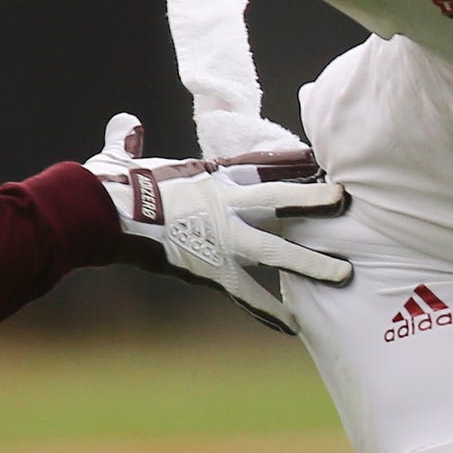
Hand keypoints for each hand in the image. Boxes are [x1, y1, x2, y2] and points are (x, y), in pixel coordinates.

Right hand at [87, 114, 350, 331]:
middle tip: (348, 203)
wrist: (104, 215)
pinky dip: (269, 311)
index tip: (317, 159)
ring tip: (346, 273)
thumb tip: (126, 125)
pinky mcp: (211, 271)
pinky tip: (294, 327)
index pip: (260, 166)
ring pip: (278, 252)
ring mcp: (223, 240)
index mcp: (210, 178)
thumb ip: (130, 142)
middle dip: (316, 202)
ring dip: (312, 262)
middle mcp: (225, 207)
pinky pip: (247, 295)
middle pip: (283, 203)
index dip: (289, 162)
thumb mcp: (122, 158)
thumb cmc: (111, 185)